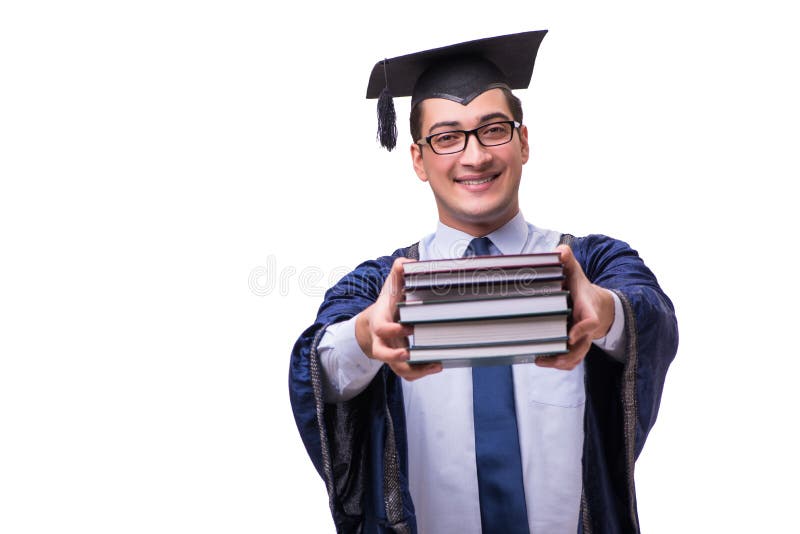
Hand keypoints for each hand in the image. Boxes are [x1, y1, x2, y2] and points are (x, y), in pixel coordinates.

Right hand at [355, 257, 442, 379]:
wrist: (374, 322)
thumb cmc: (387, 303)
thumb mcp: (390, 287)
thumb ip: (398, 272)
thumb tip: (408, 262)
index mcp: (380, 321)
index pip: (381, 328)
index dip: (393, 330)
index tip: (409, 327)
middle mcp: (382, 340)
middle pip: (382, 354)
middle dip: (396, 355)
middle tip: (411, 352)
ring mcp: (390, 352)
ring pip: (397, 369)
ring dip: (415, 370)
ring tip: (436, 365)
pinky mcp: (399, 361)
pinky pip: (407, 373)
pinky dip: (420, 372)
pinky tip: (437, 365)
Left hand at [536, 244, 614, 370]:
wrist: (598, 305)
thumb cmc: (581, 289)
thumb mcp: (576, 272)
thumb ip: (568, 260)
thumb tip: (559, 251)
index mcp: (587, 309)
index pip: (590, 321)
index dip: (583, 329)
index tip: (570, 336)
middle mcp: (586, 327)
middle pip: (582, 346)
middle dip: (567, 353)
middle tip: (547, 354)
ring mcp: (582, 339)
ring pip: (576, 357)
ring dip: (559, 362)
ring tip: (540, 360)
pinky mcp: (576, 346)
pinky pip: (571, 360)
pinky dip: (558, 363)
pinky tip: (540, 359)